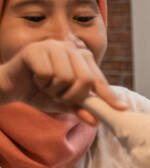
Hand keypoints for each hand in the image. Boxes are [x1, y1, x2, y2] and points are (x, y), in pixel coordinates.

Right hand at [0, 38, 126, 124]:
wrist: (9, 87)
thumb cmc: (38, 92)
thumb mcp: (63, 103)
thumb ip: (81, 108)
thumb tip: (97, 121)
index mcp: (79, 57)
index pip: (98, 78)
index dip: (108, 95)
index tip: (121, 109)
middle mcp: (68, 48)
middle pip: (86, 79)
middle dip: (73, 96)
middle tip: (59, 96)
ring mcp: (51, 46)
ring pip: (67, 77)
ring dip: (55, 90)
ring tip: (45, 86)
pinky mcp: (34, 50)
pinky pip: (48, 74)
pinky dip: (42, 83)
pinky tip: (35, 79)